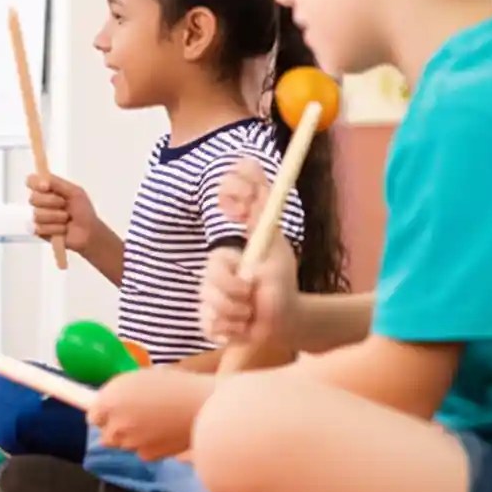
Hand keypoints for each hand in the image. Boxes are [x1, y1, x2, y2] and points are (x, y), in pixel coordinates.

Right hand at [27, 173, 98, 251]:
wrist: (88, 233)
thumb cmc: (84, 212)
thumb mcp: (75, 192)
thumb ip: (57, 183)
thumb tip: (40, 181)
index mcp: (49, 190)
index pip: (31, 181)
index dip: (35, 183)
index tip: (45, 187)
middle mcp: (41, 202)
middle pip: (33, 198)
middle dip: (51, 202)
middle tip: (64, 206)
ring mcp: (39, 217)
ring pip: (37, 214)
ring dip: (56, 217)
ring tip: (66, 220)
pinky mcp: (39, 232)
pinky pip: (39, 228)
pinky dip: (54, 229)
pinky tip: (62, 230)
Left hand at [88, 368, 214, 460]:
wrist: (203, 406)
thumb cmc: (175, 384)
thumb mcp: (139, 379)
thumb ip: (117, 394)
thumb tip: (108, 403)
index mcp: (109, 401)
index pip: (93, 417)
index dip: (104, 413)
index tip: (115, 409)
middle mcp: (115, 425)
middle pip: (106, 435)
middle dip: (116, 427)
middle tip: (135, 416)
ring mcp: (131, 444)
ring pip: (123, 445)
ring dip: (131, 438)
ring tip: (154, 424)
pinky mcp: (147, 456)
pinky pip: (141, 452)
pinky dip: (148, 446)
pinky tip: (163, 434)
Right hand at [199, 158, 299, 344]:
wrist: (282, 318)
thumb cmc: (278, 276)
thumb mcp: (273, 238)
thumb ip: (259, 205)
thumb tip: (246, 162)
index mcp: (223, 257)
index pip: (217, 259)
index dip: (227, 262)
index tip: (245, 256)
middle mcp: (211, 278)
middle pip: (215, 282)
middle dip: (239, 291)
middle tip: (254, 293)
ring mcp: (208, 302)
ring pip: (216, 307)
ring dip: (241, 313)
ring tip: (251, 312)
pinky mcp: (208, 325)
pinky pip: (214, 327)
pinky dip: (234, 329)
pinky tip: (243, 326)